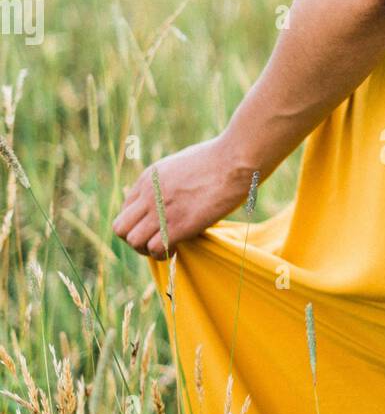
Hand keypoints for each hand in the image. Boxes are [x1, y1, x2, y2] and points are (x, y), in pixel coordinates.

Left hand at [112, 135, 254, 258]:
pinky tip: (176, 248)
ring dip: (146, 250)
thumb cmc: (219, 159)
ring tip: (166, 246)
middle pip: (120, 228)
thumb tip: (177, 191)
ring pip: (133, 241)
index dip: (139, 223)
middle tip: (155, 240)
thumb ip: (171, 180)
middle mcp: (149, 195)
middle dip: (134, 239)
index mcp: (148, 179)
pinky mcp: (179, 224)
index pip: (125, 210)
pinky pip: (155, 249)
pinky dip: (163, 254)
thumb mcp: (183, 164)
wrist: (235, 159)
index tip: (157, 226)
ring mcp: (162, 209)